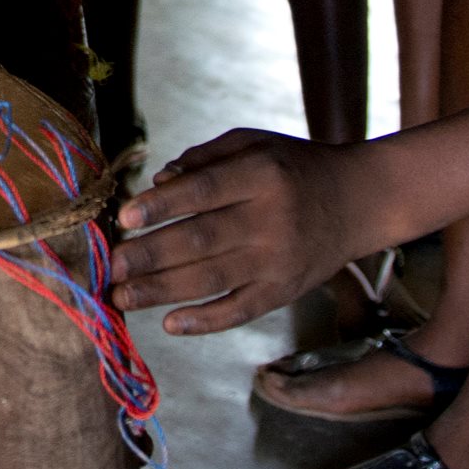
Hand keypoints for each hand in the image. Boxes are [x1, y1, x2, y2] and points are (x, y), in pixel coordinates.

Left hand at [107, 129, 375, 331]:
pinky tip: (170, 324)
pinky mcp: (284, 291)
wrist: (358, 201)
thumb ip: (204, 159)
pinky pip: (240, 311)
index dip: (163, 205)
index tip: (124, 218)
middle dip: (149, 256)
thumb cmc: (293, 166)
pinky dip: (205, 321)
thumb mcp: (253, 144)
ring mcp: (278, 260)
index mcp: (261, 174)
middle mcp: (271, 219)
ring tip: (122, 296)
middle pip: (201, 240)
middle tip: (110, 267)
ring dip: (162, 291)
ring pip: (212, 280)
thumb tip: (158, 182)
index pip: (204, 191)